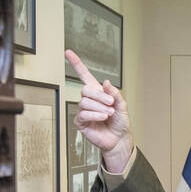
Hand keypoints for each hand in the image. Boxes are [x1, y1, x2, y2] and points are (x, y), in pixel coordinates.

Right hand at [65, 49, 133, 171]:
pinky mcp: (81, 122)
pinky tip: (103, 118)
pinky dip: (95, 115)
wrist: (119, 139)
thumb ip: (114, 93)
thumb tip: (106, 82)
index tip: (68, 52)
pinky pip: (83, 114)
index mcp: (98, 92)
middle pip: (85, 89)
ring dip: (99, 108)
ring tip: (109, 114)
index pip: (84, 75)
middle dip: (99, 96)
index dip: (76, 63)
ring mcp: (84, 110)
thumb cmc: (120, 122)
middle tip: (111, 104)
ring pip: (85, 102)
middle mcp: (89, 100)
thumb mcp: (122, 105)